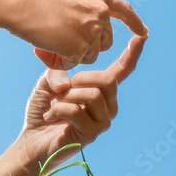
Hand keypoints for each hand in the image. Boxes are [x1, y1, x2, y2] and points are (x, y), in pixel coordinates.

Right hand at [8, 0, 147, 68]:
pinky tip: (47, 47)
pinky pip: (75, 63)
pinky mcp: (82, 46)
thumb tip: (79, 39)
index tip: (143, 32)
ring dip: (72, 55)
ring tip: (49, 42)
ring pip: (91, 55)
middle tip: (59, 41)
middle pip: (106, 41)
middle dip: (88, 47)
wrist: (20, 0)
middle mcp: (99, 12)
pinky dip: (61, 61)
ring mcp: (93, 29)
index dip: (133, 22)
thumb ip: (78, 14)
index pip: (122, 9)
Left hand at [12, 34, 146, 175]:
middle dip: (83, 78)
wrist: (31, 141)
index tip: (143, 34)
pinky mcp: (92, 135)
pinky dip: (57, 109)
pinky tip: (50, 116)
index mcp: (101, 91)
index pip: (123, 70)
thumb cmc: (43, 110)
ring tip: (55, 104)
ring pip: (93, 96)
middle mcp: (108, 106)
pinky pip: (77, 111)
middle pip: (109, 80)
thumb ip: (60, 73)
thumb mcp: (48, 83)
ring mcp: (102, 122)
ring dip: (66, 97)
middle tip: (64, 87)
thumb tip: (69, 83)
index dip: (133, 52)